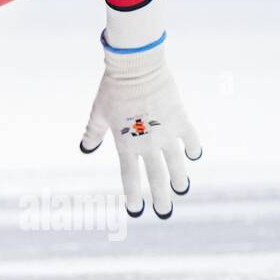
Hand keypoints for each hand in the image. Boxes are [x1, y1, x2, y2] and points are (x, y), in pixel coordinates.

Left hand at [79, 34, 201, 217]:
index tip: (135, 210)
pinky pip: (189, 137)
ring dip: (179, 178)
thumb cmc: (113, 89)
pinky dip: (192, 147)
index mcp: (126, 143)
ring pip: (176, 163)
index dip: (133, 195)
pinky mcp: (179, 118)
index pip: (130, 176)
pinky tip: (194, 156)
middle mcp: (147, 142)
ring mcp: (166, 132)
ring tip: (181, 190)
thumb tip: (85, 148)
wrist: (136, 66)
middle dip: (160, 197)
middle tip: (164, 212)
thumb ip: (93, 133)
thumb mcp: (98, 113)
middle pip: (156, 176)